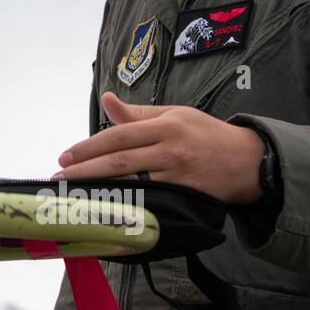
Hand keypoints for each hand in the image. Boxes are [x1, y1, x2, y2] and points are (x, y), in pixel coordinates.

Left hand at [53, 91, 264, 203]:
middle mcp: (170, 149)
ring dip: (100, 191)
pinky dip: (127, 206)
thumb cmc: (206, 134)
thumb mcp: (175, 114)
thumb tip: (106, 99)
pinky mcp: (187, 197)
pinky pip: (151, 202)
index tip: (65, 157)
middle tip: (59, 178)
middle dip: (85, 171)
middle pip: (120, 161)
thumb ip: (137, 113)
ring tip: (74, 196)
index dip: (88, 147)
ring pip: (133, 183)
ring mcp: (179, 175)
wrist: (249, 161)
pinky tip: (107, 210)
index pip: (118, 136)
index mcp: (165, 125)